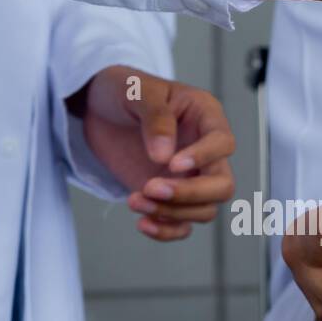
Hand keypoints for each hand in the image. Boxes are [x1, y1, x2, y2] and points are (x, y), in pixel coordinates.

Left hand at [75, 66, 235, 241]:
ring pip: (204, 210)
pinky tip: (142, 223)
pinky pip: (182, 225)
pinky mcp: (171, 197)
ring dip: (171, 212)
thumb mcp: (137, 91)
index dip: (202, 157)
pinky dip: (166, 230)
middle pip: (221, 185)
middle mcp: (205, 151)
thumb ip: (155, 119)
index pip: (223, 144)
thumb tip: (164, 155)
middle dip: (189, 194)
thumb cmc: (123, 90)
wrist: (98, 110)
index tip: (171, 164)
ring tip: (134, 200)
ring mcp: (189, 177)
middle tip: (151, 187)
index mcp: (205, 117)